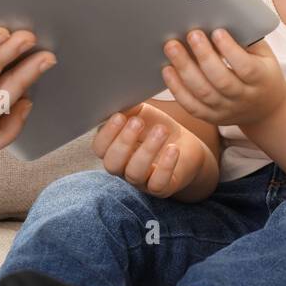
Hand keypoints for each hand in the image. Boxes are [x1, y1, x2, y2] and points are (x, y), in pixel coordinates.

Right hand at [92, 102, 208, 197]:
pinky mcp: (161, 187)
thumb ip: (128, 109)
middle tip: (138, 122)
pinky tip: (173, 149)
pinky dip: (165, 166)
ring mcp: (141, 180)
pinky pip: (158, 183)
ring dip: (146, 150)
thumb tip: (117, 98)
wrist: (186, 146)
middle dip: (123, 142)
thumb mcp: (142, 114)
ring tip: (161, 131)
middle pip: (112, 164)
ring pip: (134, 173)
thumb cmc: (157, 128)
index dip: (107, 134)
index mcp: (114, 148)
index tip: (120, 116)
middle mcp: (123, 167)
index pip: (99, 147)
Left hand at [160, 28, 285, 126]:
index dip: (231, 50)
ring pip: (204, 93)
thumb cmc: (261, 72)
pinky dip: (177, 89)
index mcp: (261, 80)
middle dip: (204, 56)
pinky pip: (191, 106)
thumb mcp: (263, 55)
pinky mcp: (211, 117)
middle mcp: (244, 98)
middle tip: (191, 34)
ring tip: (172, 47)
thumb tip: (220, 17)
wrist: (265, 108)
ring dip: (185, 69)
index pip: (246, 68)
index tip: (217, 31)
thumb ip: (247, 40)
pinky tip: (167, 70)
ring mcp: (227, 110)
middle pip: (222, 81)